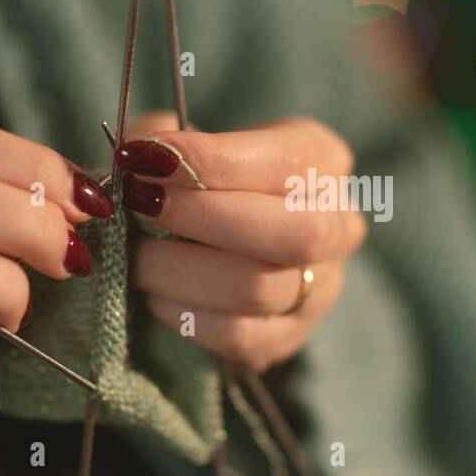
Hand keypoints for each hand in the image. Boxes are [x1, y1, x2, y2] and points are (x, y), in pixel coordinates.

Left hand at [116, 113, 365, 371]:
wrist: (214, 240)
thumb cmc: (200, 180)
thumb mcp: (187, 141)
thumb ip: (158, 139)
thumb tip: (137, 157)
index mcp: (323, 159)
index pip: (286, 162)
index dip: (213, 162)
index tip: (146, 160)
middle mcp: (338, 224)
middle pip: (296, 233)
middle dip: (205, 219)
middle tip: (142, 207)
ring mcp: (323, 287)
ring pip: (262, 288)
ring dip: (182, 272)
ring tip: (140, 256)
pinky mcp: (291, 334)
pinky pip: (243, 336)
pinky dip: (189, 317)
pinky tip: (159, 296)